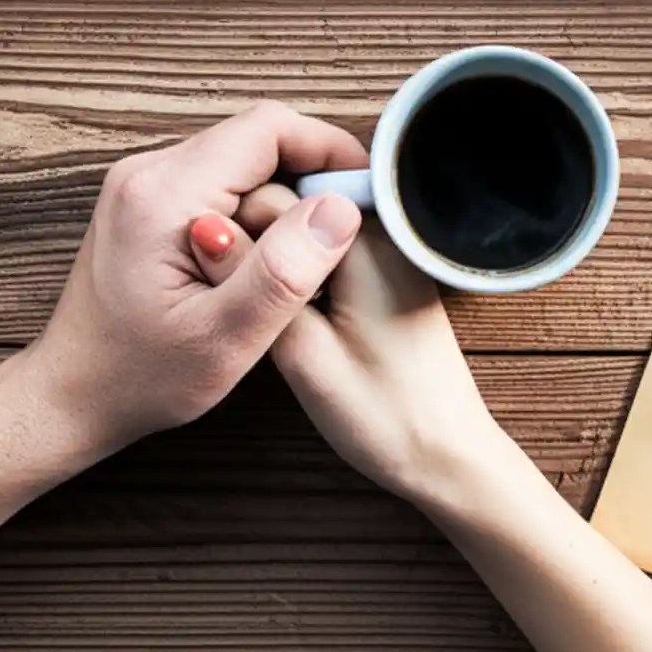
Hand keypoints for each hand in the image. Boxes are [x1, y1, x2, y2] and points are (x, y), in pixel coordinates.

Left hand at [18, 102, 367, 447]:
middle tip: (338, 245)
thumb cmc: (139, 378)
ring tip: (301, 263)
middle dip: (309, 184)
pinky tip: (265, 265)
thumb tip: (339, 210)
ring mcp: (145, 183)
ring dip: (284, 203)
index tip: (368, 195)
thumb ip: (284, 272)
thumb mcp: (225, 339)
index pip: (269, 128)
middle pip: (259, 140)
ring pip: (245, 162)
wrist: (72, 396)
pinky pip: (224, 184)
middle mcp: (148, 172)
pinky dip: (258, 215)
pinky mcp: (151, 202)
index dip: (330, 151)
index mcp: (163, 194)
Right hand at [188, 186, 507, 503]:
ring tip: (266, 308)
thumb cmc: (384, 416)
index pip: (273, 194)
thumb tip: (202, 231)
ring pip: (309, 227)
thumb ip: (255, 286)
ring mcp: (390, 254)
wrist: (448, 456)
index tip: (219, 277)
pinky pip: (332, 249)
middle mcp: (383, 233)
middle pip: (294, 202)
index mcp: (365, 241)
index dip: (233, 231)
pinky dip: (303, 270)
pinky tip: (294, 311)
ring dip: (278, 256)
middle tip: (237, 292)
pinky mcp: (389, 276)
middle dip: (258, 238)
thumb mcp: (303, 356)